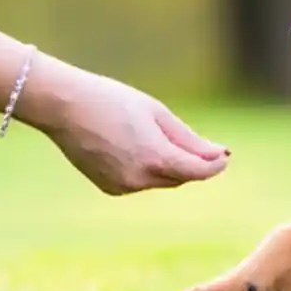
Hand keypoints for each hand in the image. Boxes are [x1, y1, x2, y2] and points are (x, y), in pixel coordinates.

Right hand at [21, 54, 229, 195]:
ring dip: (165, 165)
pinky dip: (144, 170)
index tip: (224, 155)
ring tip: (146, 134)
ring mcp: (123, 187)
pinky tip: (128, 146)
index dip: (216, 165)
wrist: (65, 107)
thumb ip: (189, 139)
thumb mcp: (157, 113)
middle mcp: (140, 179)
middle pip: (180, 177)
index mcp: (156, 157)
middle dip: (189, 162)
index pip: (198, 171)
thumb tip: (219, 155)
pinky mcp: (110, 189)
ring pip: (159, 181)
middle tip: (189, 140)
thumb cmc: (113, 101)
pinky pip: (139, 183)